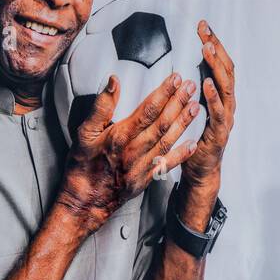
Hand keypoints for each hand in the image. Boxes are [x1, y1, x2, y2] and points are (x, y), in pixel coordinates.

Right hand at [57, 73, 200, 233]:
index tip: (176, 79)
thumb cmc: (83, 165)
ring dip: (183, 123)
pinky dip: (182, 154)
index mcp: (120, 136)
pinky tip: (193, 144)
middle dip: (179, 103)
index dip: (164, 93)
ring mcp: (142, 166)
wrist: (84, 200)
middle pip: (162, 122)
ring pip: (168, 140)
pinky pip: (168, 164)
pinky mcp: (146, 179)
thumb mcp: (84, 133)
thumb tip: (113, 82)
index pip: (148, 109)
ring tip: (196, 107)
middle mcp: (134, 150)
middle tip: (191, 87)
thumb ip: (101, 107)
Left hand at [180, 21, 235, 188]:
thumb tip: (173, 65)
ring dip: (216, 66)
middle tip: (206, 30)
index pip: (219, 63)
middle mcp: (227, 102)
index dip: (213, 44)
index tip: (203, 25)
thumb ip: (187, 88)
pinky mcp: (219, 133)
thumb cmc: (194, 137)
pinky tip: (205, 84)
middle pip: (226, 69)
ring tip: (207, 49)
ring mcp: (226, 117)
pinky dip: (213, 97)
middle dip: (216, 48)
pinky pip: (218, 112)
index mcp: (219, 95)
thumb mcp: (190, 107)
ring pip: (225, 86)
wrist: (200, 170)